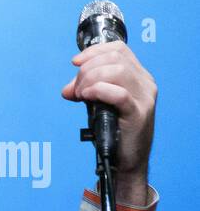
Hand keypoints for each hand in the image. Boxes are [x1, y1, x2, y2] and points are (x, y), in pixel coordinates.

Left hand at [61, 40, 156, 205]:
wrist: (126, 161)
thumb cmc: (114, 131)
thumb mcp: (98, 106)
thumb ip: (84, 92)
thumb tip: (66, 89)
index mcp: (138, 76)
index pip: (119, 49)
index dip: (94, 51)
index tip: (75, 63)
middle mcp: (145, 83)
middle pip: (115, 58)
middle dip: (87, 70)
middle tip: (76, 89)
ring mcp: (144, 98)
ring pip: (117, 71)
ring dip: (90, 80)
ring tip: (81, 95)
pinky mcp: (138, 114)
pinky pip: (119, 94)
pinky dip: (98, 91)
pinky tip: (87, 98)